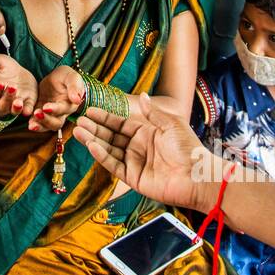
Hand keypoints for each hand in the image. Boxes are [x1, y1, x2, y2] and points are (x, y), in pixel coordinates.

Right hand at [0, 54, 36, 118]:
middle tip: (12, 88)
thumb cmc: (4, 67)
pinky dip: (27, 111)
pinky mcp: (28, 103)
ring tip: (18, 102)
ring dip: (16, 108)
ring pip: (13, 110)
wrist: (20, 73)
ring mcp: (15, 103)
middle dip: (7, 97)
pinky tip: (28, 110)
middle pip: (2, 104)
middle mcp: (3, 100)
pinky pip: (27, 110)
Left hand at [32, 64, 86, 131]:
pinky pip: (38, 122)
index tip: (46, 107)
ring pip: (47, 126)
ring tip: (31, 124)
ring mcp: (51, 115)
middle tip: (37, 113)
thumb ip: (75, 86)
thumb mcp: (71, 77)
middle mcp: (61, 113)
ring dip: (39, 125)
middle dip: (46, 120)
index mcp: (70, 104)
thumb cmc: (66, 76)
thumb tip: (77, 100)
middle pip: (56, 122)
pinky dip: (34, 124)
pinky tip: (29, 124)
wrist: (55, 77)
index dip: (55, 109)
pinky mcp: (40, 113)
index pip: (64, 109)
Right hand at [74, 102, 219, 208]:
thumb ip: (153, 113)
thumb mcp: (171, 124)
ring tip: (77, 132)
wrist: (197, 175)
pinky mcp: (132, 178)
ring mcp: (134, 163)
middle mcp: (137, 147)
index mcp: (145, 133)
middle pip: (110, 136)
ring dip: (93, 141)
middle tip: (78, 120)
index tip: (89, 111)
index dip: (104, 118)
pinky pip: (113, 165)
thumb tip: (142, 96)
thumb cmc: (188, 148)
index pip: (119, 124)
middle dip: (94, 129)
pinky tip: (91, 146)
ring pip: (108, 150)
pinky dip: (102, 156)